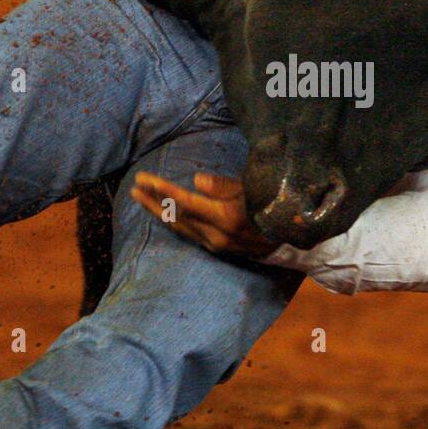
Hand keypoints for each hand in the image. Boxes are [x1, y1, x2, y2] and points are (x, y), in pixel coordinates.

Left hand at [130, 171, 279, 258]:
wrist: (294, 241)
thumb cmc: (274, 204)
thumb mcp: (253, 189)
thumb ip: (223, 186)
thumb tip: (196, 180)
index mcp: (226, 217)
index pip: (185, 202)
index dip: (162, 190)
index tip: (143, 179)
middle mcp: (217, 235)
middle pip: (176, 217)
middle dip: (152, 202)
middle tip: (133, 188)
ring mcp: (216, 245)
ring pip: (180, 227)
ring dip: (159, 212)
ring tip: (141, 198)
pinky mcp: (217, 249)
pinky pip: (189, 234)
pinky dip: (174, 221)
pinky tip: (165, 214)